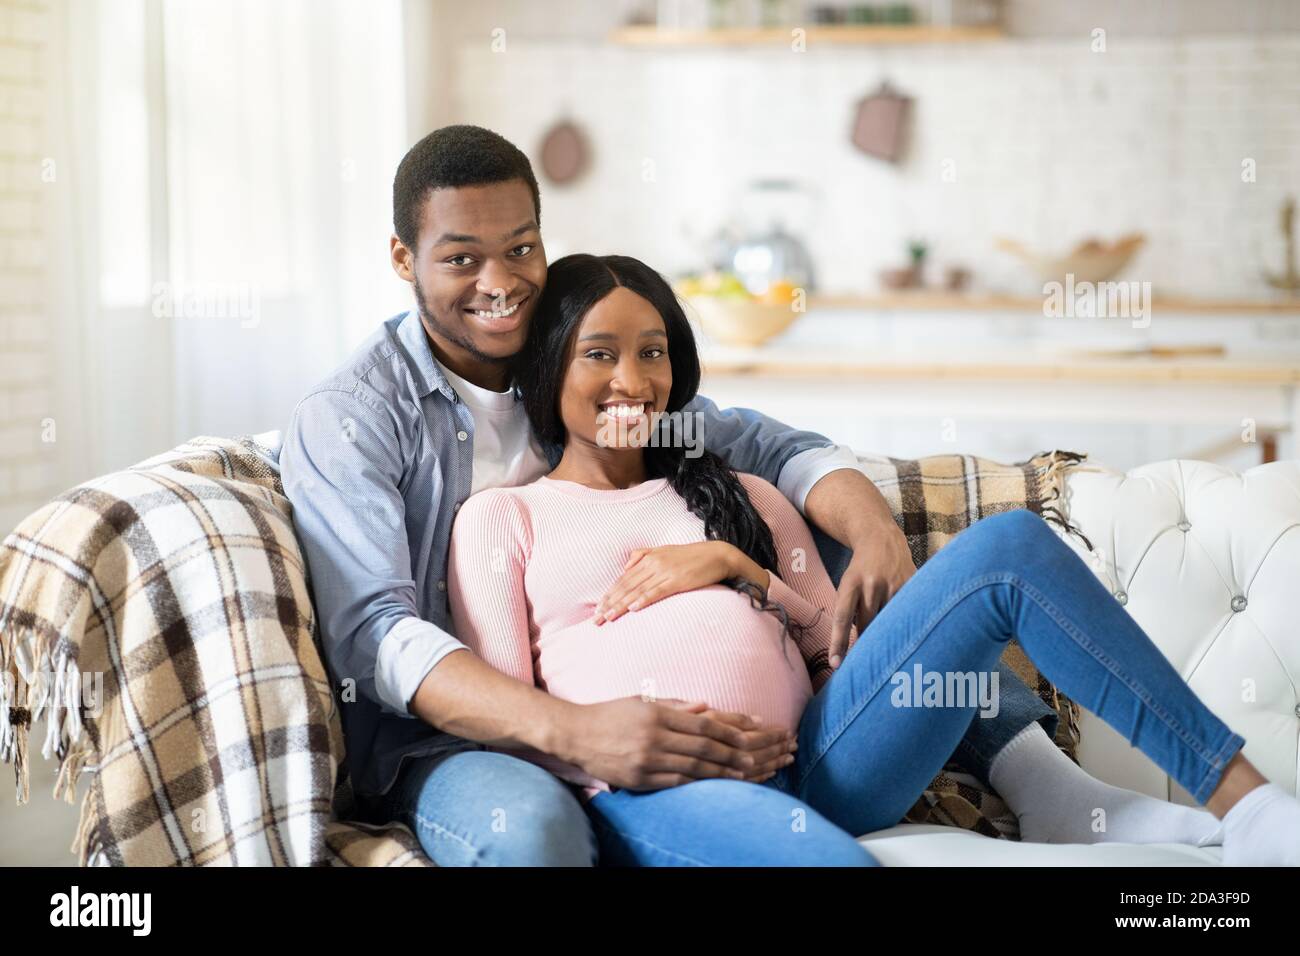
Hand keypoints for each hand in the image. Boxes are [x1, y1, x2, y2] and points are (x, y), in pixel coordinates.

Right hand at [561, 697, 796, 789]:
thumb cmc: (611, 714)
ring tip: (742, 774)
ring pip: (693, 767)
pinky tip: (713, 784)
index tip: (749, 733)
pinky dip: (697, 783)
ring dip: (721, 771)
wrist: (575, 734)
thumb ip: (675, 705)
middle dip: (732, 753)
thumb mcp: (642, 702)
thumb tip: (706, 707)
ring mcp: (647, 760)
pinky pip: (674, 782)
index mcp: (657, 715)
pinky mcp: (639, 778)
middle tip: (755, 757)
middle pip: (703, 747)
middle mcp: (654, 737)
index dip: (729, 730)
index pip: (702, 724)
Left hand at [594, 542, 765, 624]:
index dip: (609, 594)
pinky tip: (633, 609)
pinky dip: (644, 600)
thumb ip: (643, 554)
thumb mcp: (665, 550)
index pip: (623, 579)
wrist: (718, 555)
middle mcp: (653, 563)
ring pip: (637, 591)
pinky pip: (657, 591)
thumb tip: (625, 565)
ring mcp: (665, 571)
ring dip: (621, 605)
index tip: (597, 608)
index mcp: (649, 558)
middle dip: (609, 603)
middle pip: (626, 586)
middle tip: (596, 620)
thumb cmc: (692, 556)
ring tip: (608, 618)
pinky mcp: (678, 580)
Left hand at [830, 526, 915, 669]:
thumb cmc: (860, 569)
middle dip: (867, 642)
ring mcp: (894, 584)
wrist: (881, 537)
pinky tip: (905, 625)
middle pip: (868, 625)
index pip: (842, 618)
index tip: (836, 664)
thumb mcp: (847, 584)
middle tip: (867, 660)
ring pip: (889, 621)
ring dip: (886, 633)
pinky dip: (903, 621)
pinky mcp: (912, 584)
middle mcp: (872, 584)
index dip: (839, 643)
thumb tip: (851, 648)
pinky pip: (906, 612)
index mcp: (851, 584)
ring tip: (887, 642)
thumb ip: (849, 611)